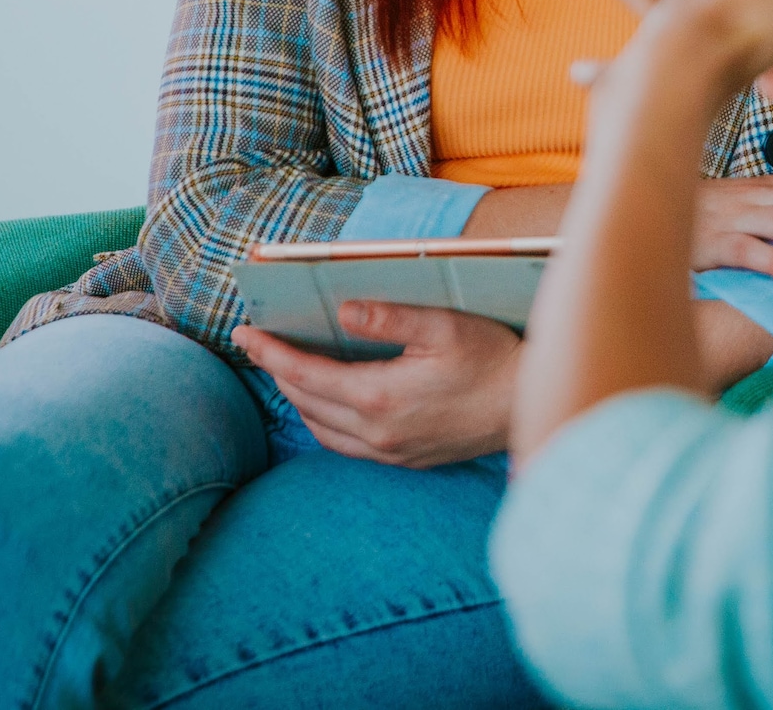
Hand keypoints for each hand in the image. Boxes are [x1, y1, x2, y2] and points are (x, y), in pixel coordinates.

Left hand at [231, 302, 519, 466]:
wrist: (528, 405)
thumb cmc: (492, 359)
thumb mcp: (443, 326)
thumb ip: (389, 317)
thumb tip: (341, 311)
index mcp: (379, 397)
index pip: (304, 374)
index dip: (269, 353)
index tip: (243, 334)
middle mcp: (376, 432)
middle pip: (306, 401)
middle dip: (277, 371)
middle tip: (259, 344)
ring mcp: (390, 452)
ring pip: (321, 429)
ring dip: (298, 398)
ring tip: (287, 370)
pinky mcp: (405, 460)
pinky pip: (346, 444)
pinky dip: (324, 420)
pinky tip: (329, 403)